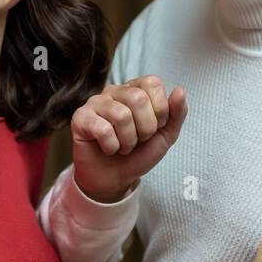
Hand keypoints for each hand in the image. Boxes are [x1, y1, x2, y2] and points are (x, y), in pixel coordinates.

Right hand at [70, 76, 187, 203]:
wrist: (114, 178)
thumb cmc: (139, 153)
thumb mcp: (166, 135)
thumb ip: (177, 113)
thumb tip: (180, 91)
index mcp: (136, 89)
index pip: (153, 83)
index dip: (160, 110)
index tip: (154, 128)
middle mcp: (115, 90)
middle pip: (138, 99)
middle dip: (145, 129)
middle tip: (138, 140)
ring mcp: (95, 102)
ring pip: (121, 115)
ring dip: (128, 141)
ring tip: (123, 146)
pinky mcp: (80, 117)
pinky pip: (102, 129)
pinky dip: (111, 146)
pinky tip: (108, 148)